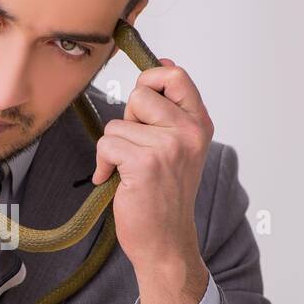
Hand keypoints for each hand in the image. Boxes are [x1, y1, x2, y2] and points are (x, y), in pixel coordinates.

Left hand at [90, 57, 213, 303]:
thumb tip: (163, 61)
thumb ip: (171, 110)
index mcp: (200, 124)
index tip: (141, 105)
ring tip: (129, 171)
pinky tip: (115, 181)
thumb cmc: (166, 197)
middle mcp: (189, 132)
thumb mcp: (180, 147)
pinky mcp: (144, 163)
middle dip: (128, 119)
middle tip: (137, 149)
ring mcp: (168, 146)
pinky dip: (103, 164)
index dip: (150, 79)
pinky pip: (107, 144)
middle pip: (140, 93)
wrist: (166, 242)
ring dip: (114, 149)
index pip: (175, 74)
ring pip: (117, 123)